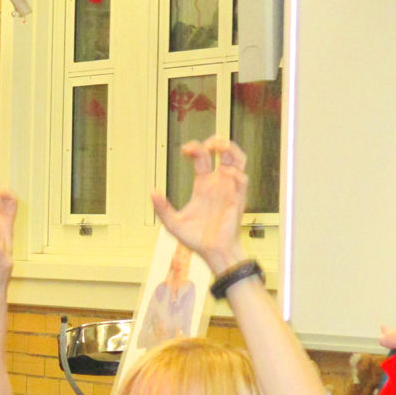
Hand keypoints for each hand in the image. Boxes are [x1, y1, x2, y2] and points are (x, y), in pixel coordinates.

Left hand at [149, 137, 247, 273]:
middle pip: (224, 153)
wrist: (212, 252)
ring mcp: (229, 190)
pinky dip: (235, 172)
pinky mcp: (238, 199)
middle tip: (208, 142)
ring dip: (231, 150)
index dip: (195, 148)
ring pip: (238, 160)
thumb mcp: (172, 223)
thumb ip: (162, 208)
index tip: (184, 149)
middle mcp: (218, 184)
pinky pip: (242, 180)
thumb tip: (152, 192)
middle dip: (217, 142)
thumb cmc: (196, 239)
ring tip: (220, 146)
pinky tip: (224, 172)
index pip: (202, 158)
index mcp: (203, 186)